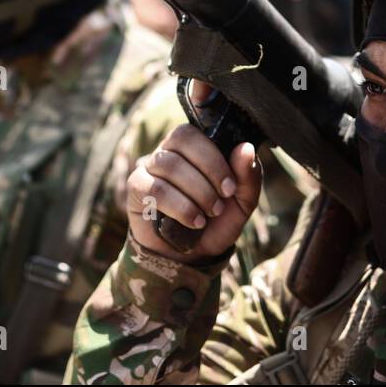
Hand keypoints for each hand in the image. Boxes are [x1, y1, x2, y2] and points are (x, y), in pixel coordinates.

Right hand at [127, 83, 262, 263]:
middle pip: (181, 139)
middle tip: (221, 201)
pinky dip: (179, 207)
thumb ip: (248, 175)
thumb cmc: (216, 221)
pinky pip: (154, 189)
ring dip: (196, 193)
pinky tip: (193, 222)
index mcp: (193, 146)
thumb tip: (246, 148)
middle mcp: (168, 150)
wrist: (193, 255)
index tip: (230, 187)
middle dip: (208, 172)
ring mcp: (149, 168)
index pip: (196, 131)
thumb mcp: (241, 202)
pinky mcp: (137, 188)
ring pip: (170, 165)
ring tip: (208, 215)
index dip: (214, 157)